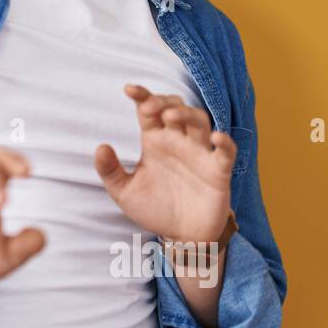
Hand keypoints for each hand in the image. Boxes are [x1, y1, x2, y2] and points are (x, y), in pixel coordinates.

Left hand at [94, 84, 235, 243]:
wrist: (181, 238)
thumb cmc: (154, 209)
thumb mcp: (124, 192)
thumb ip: (110, 171)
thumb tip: (101, 147)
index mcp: (155, 141)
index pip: (149, 111)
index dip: (142, 96)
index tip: (129, 89)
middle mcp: (178, 142)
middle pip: (176, 108)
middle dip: (164, 101)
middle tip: (151, 106)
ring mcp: (200, 154)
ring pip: (200, 122)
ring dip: (187, 114)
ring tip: (171, 116)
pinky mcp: (218, 171)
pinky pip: (226, 152)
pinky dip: (224, 142)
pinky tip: (216, 137)